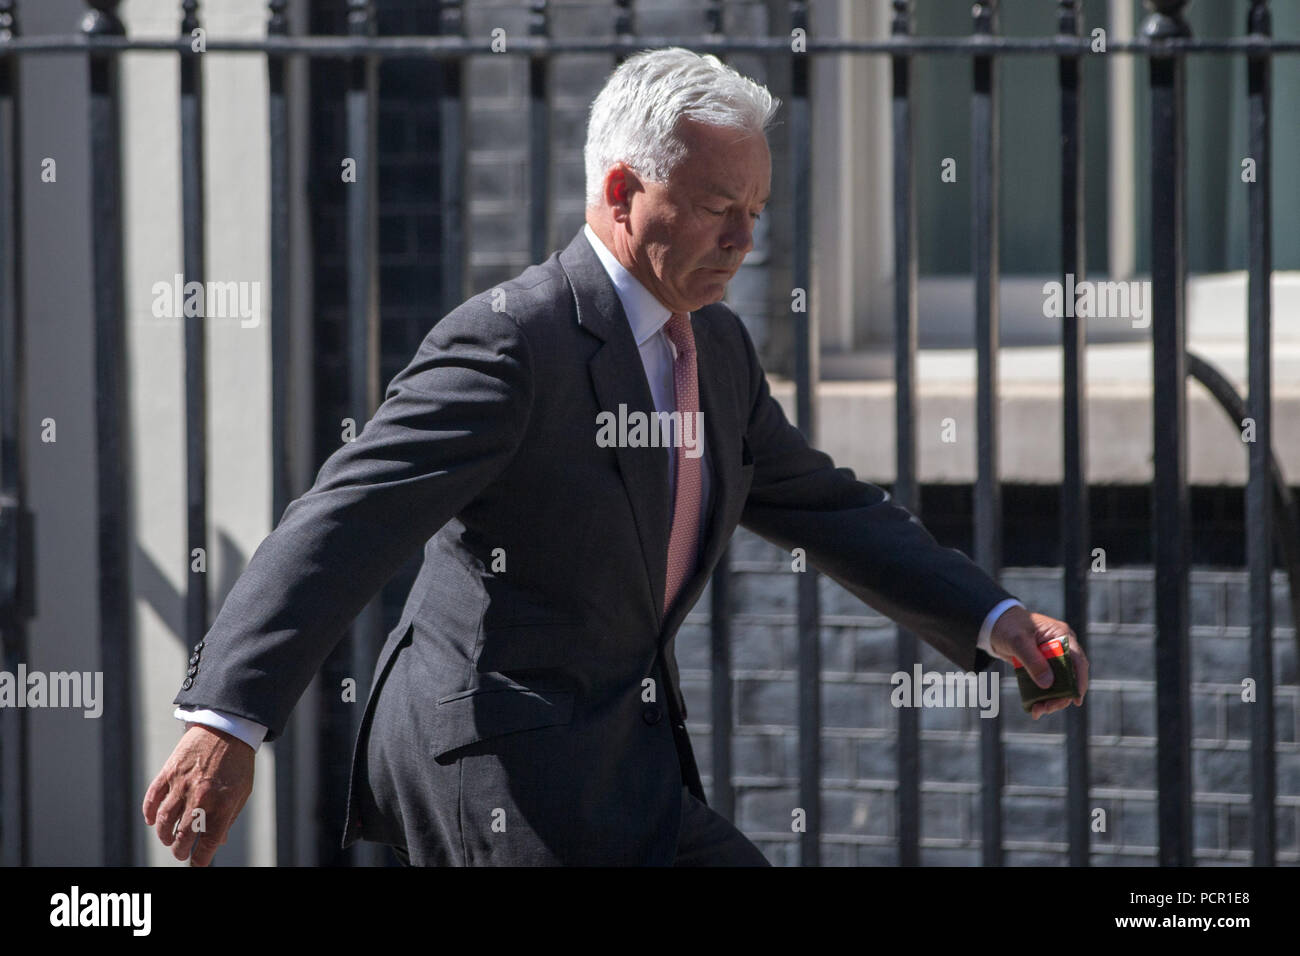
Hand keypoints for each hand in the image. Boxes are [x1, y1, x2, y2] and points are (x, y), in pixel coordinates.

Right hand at [142, 723, 254, 865]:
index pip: (208, 843)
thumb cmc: (238, 763)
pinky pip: (152, 799)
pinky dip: (149, 813)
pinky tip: (152, 821)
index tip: (196, 865)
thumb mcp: (241, 792)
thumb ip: (229, 817)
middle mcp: (201, 798)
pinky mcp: (169, 772)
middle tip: (180, 853)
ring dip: (164, 835)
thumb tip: (220, 841)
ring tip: (168, 839)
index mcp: (223, 805)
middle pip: (183, 836)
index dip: (200, 859)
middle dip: (179, 850)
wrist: (228, 728)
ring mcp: (182, 785)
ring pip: (163, 821)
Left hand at [988, 607, 1089, 719]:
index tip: (1076, 699)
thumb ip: (1033, 661)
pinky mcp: (1042, 665)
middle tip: (1048, 708)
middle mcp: (1061, 647)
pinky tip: (1033, 707)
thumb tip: (1048, 684)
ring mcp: (1052, 657)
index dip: (1079, 681)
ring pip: (1059, 683)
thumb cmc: (1007, 626)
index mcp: (1061, 635)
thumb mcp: (1018, 641)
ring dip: (1051, 698)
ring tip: (1038, 711)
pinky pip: (1046, 683)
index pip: (1077, 660)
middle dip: (1062, 695)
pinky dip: (1042, 695)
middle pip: (1070, 676)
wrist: (993, 623)